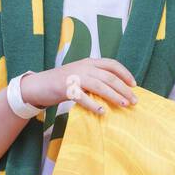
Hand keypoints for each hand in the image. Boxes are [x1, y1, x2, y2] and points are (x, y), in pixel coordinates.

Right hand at [19, 58, 136, 115]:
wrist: (39, 84)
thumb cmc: (64, 82)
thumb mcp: (82, 73)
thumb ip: (96, 77)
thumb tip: (117, 89)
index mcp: (89, 62)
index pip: (112, 64)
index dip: (125, 74)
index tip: (134, 85)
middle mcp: (84, 67)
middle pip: (109, 77)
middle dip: (124, 89)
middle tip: (134, 101)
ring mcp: (75, 77)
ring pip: (100, 86)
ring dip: (114, 96)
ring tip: (124, 105)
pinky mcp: (66, 89)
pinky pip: (83, 98)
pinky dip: (94, 105)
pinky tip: (102, 112)